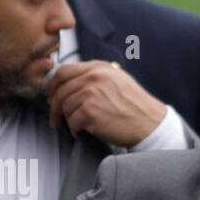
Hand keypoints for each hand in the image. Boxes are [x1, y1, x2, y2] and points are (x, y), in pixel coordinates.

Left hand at [46, 60, 165, 145]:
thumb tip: (71, 82)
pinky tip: (82, 132)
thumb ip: (95, 76)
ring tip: (74, 126)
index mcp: (98, 68)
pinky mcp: (90, 112)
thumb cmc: (133, 104)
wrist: (148, 122)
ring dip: (66, 119)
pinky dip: (74, 130)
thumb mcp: (116, 79)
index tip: (51, 96)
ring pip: (64, 107)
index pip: (64, 71)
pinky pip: (72, 121)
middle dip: (54, 106)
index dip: (53, 85)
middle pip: (60, 90)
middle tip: (55, 118)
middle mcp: (93, 77)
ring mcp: (91, 94)